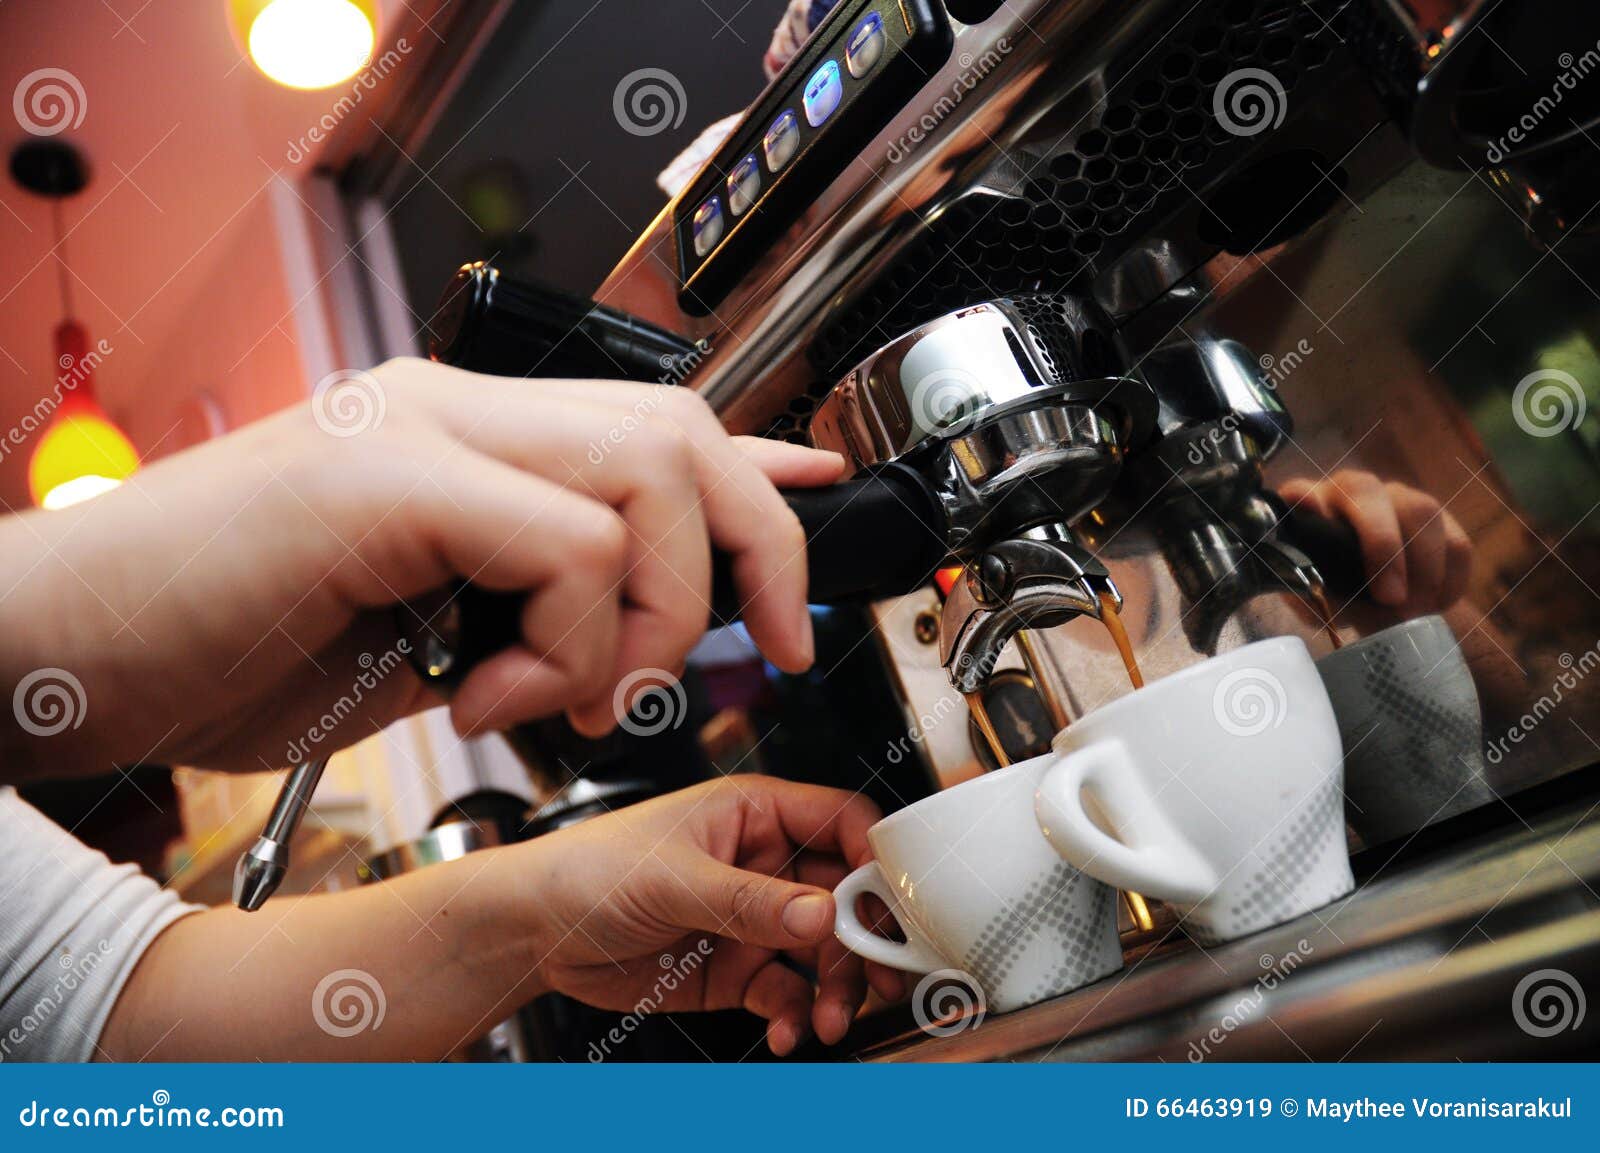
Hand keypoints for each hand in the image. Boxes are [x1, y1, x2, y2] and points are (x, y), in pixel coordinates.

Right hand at [0, 360, 844, 778]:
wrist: (67, 650)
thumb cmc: (226, 645)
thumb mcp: (425, 634)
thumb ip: (531, 611)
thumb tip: (631, 624)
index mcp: (462, 438)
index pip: (650, 420)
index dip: (758, 462)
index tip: (824, 497)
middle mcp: (449, 410)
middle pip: (680, 430)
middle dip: (753, 550)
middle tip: (759, 651)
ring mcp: (417, 429)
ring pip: (644, 475)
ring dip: (649, 613)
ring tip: (576, 692)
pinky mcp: (384, 477)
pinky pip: (558, 538)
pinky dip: (564, 640)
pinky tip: (492, 691)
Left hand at [509, 776, 902, 1054]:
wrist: (532, 933)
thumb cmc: (587, 870)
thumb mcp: (672, 880)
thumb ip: (750, 901)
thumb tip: (821, 914)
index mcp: (755, 813)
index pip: (843, 823)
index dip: (878, 860)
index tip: (898, 905)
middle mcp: (765, 863)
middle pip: (846, 897)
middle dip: (866, 941)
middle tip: (880, 979)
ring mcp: (753, 919)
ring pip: (824, 952)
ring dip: (835, 988)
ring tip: (826, 1020)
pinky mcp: (737, 969)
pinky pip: (787, 994)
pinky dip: (794, 1017)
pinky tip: (783, 1033)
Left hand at [1279, 470, 1470, 614]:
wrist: (1378, 604)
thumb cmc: (1338, 595)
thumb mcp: (1320, 603)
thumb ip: (1314, 597)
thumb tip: (1319, 598)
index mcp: (1309, 509)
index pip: (1299, 491)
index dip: (1305, 498)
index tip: (1312, 510)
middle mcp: (1351, 491)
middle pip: (1367, 491)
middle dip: (1384, 545)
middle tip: (1391, 598)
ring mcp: (1397, 498)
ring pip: (1421, 510)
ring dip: (1424, 567)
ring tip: (1414, 611)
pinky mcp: (1438, 518)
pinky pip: (1455, 540)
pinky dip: (1450, 578)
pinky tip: (1436, 605)